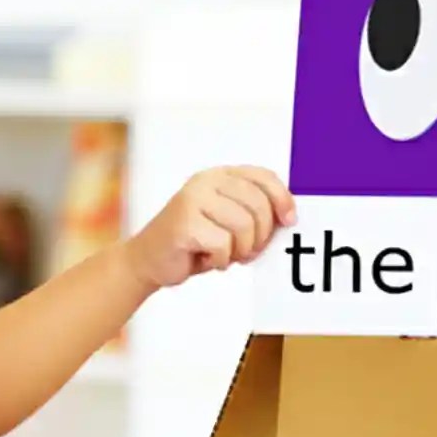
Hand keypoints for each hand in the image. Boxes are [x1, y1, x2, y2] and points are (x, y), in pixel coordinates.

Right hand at [122, 165, 294, 288]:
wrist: (147, 261)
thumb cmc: (192, 243)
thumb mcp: (225, 220)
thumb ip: (251, 211)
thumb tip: (288, 216)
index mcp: (218, 176)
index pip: (262, 177)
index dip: (282, 198)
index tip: (289, 220)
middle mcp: (204, 182)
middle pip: (258, 204)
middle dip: (261, 235)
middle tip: (248, 251)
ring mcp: (192, 200)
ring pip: (244, 226)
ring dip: (241, 250)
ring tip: (226, 255)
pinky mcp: (184, 223)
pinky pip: (223, 244)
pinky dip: (221, 260)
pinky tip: (207, 259)